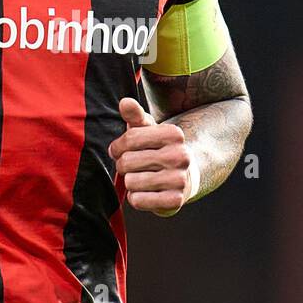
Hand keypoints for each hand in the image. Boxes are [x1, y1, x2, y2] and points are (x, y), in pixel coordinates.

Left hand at [108, 96, 196, 217]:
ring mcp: (179, 179)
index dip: (118, 147)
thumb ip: (135, 115)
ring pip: (131, 182)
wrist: (184, 178)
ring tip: (141, 178)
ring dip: (130, 182)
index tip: (120, 150)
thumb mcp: (148, 130)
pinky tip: (146, 192)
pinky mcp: (175, 200)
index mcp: (174, 134)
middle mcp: (180, 155)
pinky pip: (138, 200)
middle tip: (131, 166)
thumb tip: (124, 102)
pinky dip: (136, 198)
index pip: (130, 138)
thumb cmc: (158, 150)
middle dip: (123, 165)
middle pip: (127, 161)